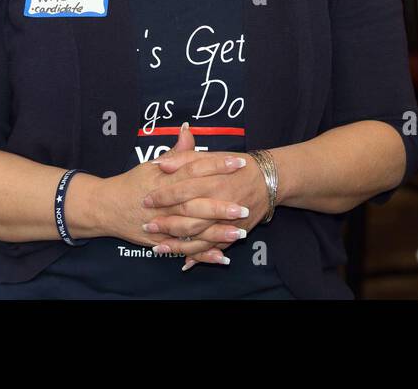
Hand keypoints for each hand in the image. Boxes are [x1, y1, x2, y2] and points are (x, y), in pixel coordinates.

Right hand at [78, 124, 249, 262]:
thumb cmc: (133, 183)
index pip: (195, 170)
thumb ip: (176, 153)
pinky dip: (201, 255)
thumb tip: (188, 130)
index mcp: (166, 181)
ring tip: (240, 234)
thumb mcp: (151, 164)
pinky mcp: (161, 241)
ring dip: (216, 234)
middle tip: (245, 207)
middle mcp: (165, 204)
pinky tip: (221, 257)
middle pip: (195, 205)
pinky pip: (183, 250)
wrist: (106, 208)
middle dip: (221, 208)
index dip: (218, 165)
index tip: (240, 163)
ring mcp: (163, 225)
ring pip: (192, 231)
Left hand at [143, 130, 269, 268]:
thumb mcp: (213, 156)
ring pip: (200, 236)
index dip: (163, 195)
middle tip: (147, 225)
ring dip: (177, 244)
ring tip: (157, 247)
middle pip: (189, 215)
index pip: (183, 189)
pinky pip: (214, 248)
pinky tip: (183, 260)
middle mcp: (222, 202)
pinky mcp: (236, 233)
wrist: (270, 180)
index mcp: (214, 180)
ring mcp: (229, 220)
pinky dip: (199, 256)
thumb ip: (186, 158)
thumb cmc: (239, 166)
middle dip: (166, 222)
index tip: (147, 199)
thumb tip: (160, 163)